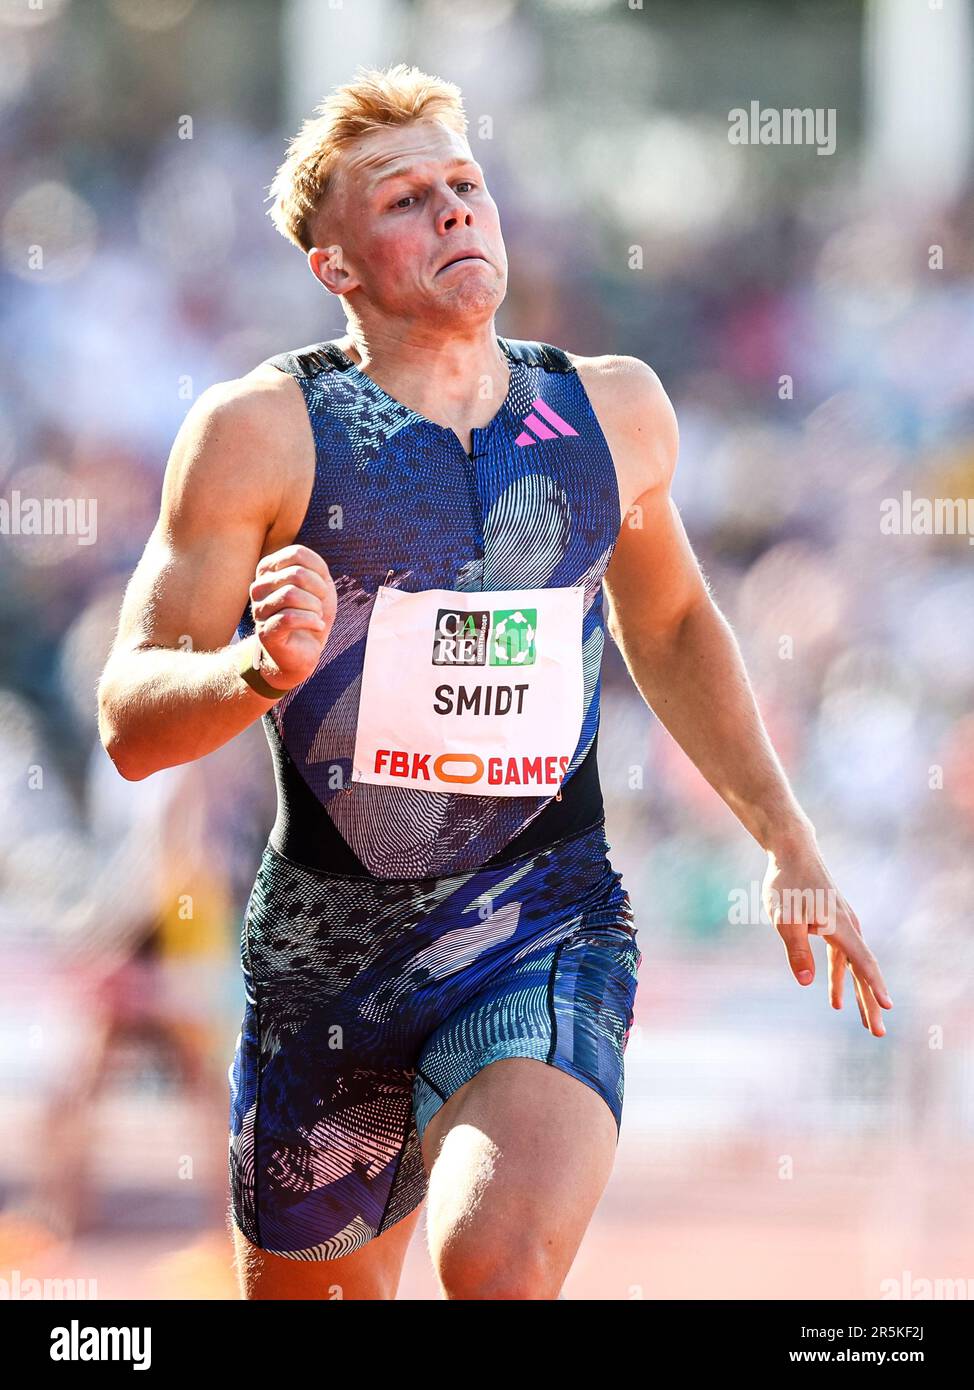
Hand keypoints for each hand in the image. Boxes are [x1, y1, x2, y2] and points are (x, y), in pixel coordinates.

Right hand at [248, 543, 336, 690]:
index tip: (322, 588)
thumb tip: (304, 566)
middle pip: (296, 574)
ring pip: (291, 595)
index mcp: (268, 570)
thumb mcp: (320, 585)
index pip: (296, 554)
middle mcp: (258, 587)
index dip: (318, 570)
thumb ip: (315, 567)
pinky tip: (317, 626)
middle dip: (319, 590)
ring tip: (317, 616)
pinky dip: (312, 621)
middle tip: (320, 605)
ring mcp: (259, 610)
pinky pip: (289, 618)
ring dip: (315, 607)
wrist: (304, 651)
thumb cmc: (311, 614)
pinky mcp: (265, 632)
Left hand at [762, 836, 892, 1036]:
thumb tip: (807, 982)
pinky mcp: (833, 922)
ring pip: (854, 966)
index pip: (863, 963)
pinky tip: (834, 994)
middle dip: (870, 1002)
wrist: (793, 851)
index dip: (875, 987)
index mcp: (841, 928)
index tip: (887, 1008)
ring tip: (860, 1021)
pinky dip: (841, 976)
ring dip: (857, 992)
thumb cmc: (787, 883)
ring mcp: (843, 924)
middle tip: (877, 1033)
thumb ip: (797, 950)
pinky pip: (842, 956)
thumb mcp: (785, 918)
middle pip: (864, 971)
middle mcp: (848, 927)